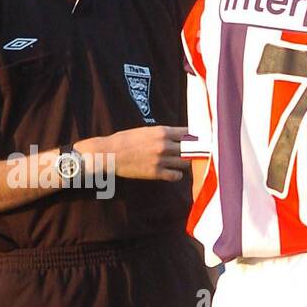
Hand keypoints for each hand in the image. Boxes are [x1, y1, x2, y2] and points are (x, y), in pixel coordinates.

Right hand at [78, 126, 196, 181]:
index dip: (195, 137)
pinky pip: (177, 176)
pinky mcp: (156, 173)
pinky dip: (177, 175)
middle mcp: (164, 145)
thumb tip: (179, 137)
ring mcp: (161, 159)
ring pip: (186, 163)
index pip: (188, 133)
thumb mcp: (146, 131)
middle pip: (190, 149)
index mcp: (162, 131)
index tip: (198, 140)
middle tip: (194, 154)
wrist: (109, 154)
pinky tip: (173, 172)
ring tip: (182, 163)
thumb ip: (163, 134)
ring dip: (186, 163)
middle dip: (194, 151)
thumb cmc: (125, 140)